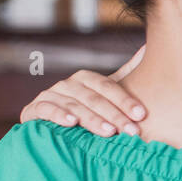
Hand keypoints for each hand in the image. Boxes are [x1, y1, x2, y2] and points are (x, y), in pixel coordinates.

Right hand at [20, 45, 145, 135]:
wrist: (52, 124)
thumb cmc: (88, 108)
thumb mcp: (107, 91)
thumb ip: (127, 72)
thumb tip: (147, 48)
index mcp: (87, 78)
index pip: (109, 87)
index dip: (125, 100)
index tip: (142, 115)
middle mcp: (68, 84)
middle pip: (94, 99)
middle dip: (115, 116)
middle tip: (132, 131)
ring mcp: (50, 95)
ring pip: (74, 106)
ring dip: (93, 119)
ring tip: (109, 132)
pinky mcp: (34, 109)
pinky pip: (46, 109)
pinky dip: (58, 115)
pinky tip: (71, 123)